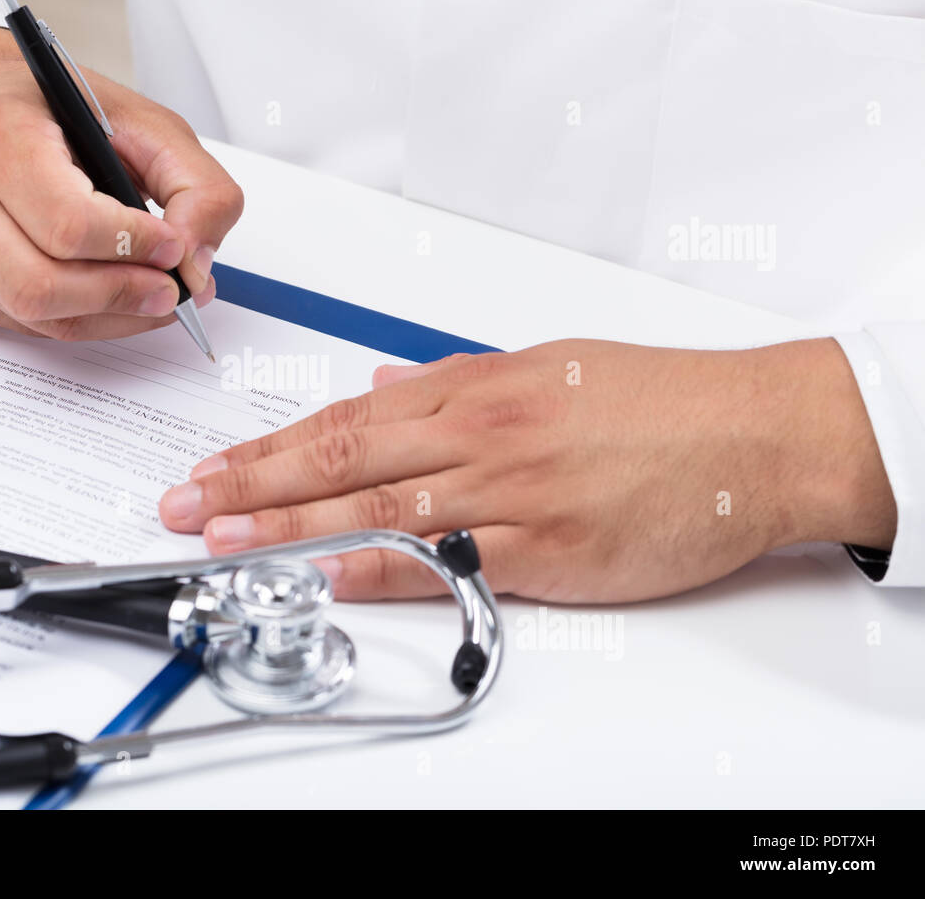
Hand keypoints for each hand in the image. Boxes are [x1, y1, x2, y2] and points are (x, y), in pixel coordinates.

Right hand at [0, 28, 242, 339]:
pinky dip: (84, 320)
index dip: (131, 247)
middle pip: (40, 284)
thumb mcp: (146, 122)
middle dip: (120, 295)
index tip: (173, 247)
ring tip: (153, 296)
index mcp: (0, 135)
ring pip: (33, 314)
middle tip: (171, 290)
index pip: (67, 223)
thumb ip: (196, 186)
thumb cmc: (58, 112)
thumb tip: (195, 265)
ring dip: (108, 317)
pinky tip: (113, 296)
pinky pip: (25, 324)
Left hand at [158, 338, 896, 602]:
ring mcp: (508, 491)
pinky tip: (324, 573)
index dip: (269, 446)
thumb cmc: (657, 399)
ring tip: (224, 541)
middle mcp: (478, 432)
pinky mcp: (545, 548)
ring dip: (288, 527)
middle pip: (339, 459)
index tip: (215, 465)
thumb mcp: (544, 365)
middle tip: (186, 504)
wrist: (751, 432)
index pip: (343, 417)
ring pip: (375, 509)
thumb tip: (381, 382)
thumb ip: (453, 380)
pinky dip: (377, 568)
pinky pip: (444, 560)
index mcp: (473, 386)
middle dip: (250, 484)